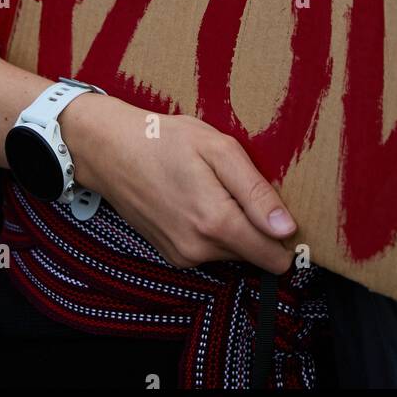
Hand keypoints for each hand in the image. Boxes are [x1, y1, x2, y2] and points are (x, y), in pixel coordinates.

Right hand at [59, 95, 296, 273]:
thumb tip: (286, 229)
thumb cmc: (165, 140)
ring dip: (233, 225)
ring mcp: (182, 255)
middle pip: (253, 253)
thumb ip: (256, 192)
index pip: (272, 256)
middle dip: (257, 226)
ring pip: (231, 251)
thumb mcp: (219, 150)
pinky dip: (211, 229)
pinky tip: (197, 197)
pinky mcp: (170, 254)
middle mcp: (199, 249)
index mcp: (216, 223)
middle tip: (240, 186)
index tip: (286, 213)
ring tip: (214, 187)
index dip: (286, 237)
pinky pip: (208, 249)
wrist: (110, 150)